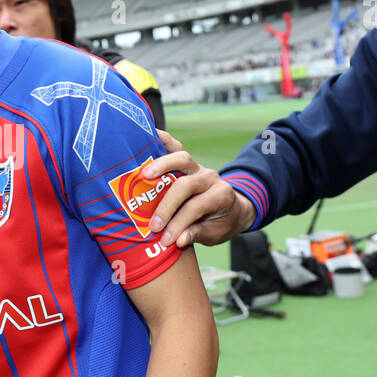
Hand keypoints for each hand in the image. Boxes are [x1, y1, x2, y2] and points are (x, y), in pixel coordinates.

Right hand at [140, 140, 255, 246]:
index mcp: (220, 196)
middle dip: (167, 206)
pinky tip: (150, 135)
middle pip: (185, 185)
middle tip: (153, 225)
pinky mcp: (187, 162)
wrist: (232, 209)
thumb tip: (178, 240)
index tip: (164, 240)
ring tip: (144, 174)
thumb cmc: (221, 223)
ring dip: (162, 165)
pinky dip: (164, 140)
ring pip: (181, 159)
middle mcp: (209, 177)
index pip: (195, 208)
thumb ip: (197, 234)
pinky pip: (175, 147)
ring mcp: (198, 167)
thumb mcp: (215, 234)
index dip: (178, 224)